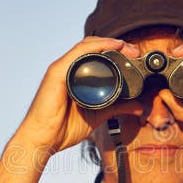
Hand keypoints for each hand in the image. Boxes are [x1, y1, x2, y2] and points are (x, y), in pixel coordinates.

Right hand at [14, 37, 142, 155]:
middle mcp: (68, 69)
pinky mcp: (57, 72)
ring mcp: (62, 69)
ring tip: (126, 47)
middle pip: (93, 47)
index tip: (134, 56)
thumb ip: (117, 108)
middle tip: (134, 51)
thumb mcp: (98, 114)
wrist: (44, 140)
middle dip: (116, 45)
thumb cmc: (63, 128)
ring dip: (109, 43)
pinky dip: (97, 46)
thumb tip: (138, 107)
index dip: (116, 51)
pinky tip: (111, 46)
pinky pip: (78, 53)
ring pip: (86, 46)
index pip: (96, 55)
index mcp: (76, 76)